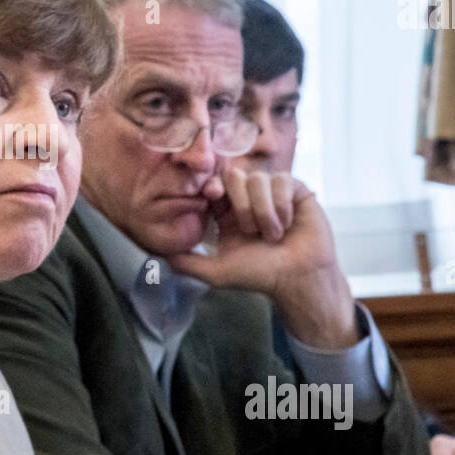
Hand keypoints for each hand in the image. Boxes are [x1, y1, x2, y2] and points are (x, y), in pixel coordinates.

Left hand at [167, 168, 357, 348]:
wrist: (298, 278)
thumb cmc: (260, 275)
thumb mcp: (216, 272)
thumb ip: (186, 263)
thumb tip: (156, 256)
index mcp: (227, 212)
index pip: (214, 184)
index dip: (211, 186)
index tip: (212, 195)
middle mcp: (249, 198)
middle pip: (233, 176)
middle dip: (240, 203)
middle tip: (250, 230)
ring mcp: (272, 192)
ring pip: (258, 179)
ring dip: (263, 211)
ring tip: (273, 235)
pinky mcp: (295, 189)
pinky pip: (282, 181)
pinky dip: (282, 206)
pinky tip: (288, 224)